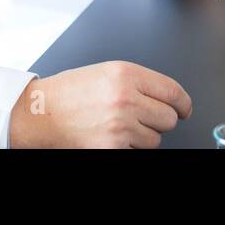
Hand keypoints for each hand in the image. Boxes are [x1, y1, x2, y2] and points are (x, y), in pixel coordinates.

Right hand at [9, 61, 192, 147]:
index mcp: (125, 74)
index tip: (184, 109)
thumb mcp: (105, 72)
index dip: (183, 104)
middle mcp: (126, 99)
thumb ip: (138, 81)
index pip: (173, 92)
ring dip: (143, 135)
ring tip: (119, 125)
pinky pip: (138, 152)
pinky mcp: (113, 148)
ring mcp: (120, 126)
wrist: (40, 112)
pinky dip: (129, 147)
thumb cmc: (69, 91)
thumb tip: (168, 99)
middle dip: (159, 120)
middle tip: (141, 116)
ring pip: (155, 139)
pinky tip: (110, 135)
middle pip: (168, 119)